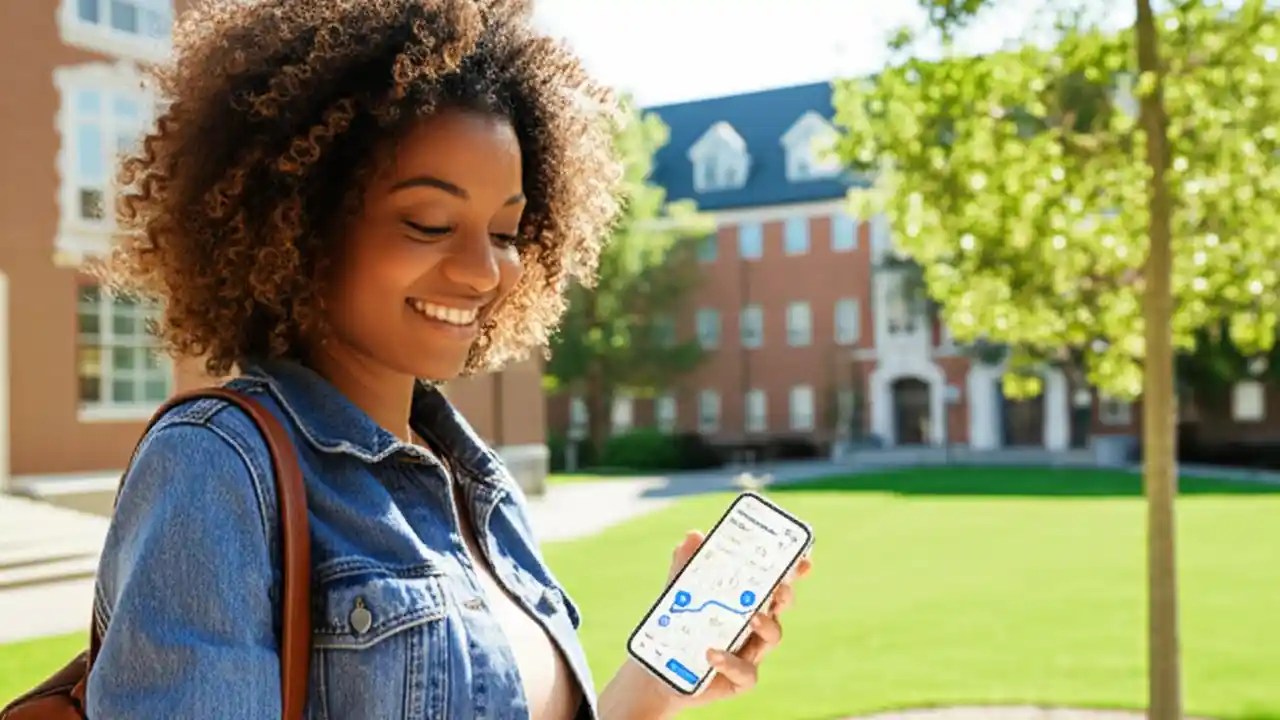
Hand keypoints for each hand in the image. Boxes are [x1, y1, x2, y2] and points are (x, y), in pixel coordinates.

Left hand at [599, 530, 812, 719]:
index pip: (775, 583)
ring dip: (766, 625)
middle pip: (780, 608)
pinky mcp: (738, 680)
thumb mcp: (678, 591)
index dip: (794, 572)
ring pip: (772, 638)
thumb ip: (685, 564)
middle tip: (779, 588)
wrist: (659, 670)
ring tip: (752, 616)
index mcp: (746, 601)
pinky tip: (712, 653)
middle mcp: (754, 626)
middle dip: (785, 596)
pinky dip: (731, 662)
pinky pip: (745, 673)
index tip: (804, 560)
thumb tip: (694, 535)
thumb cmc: (679, 625)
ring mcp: (750, 653)